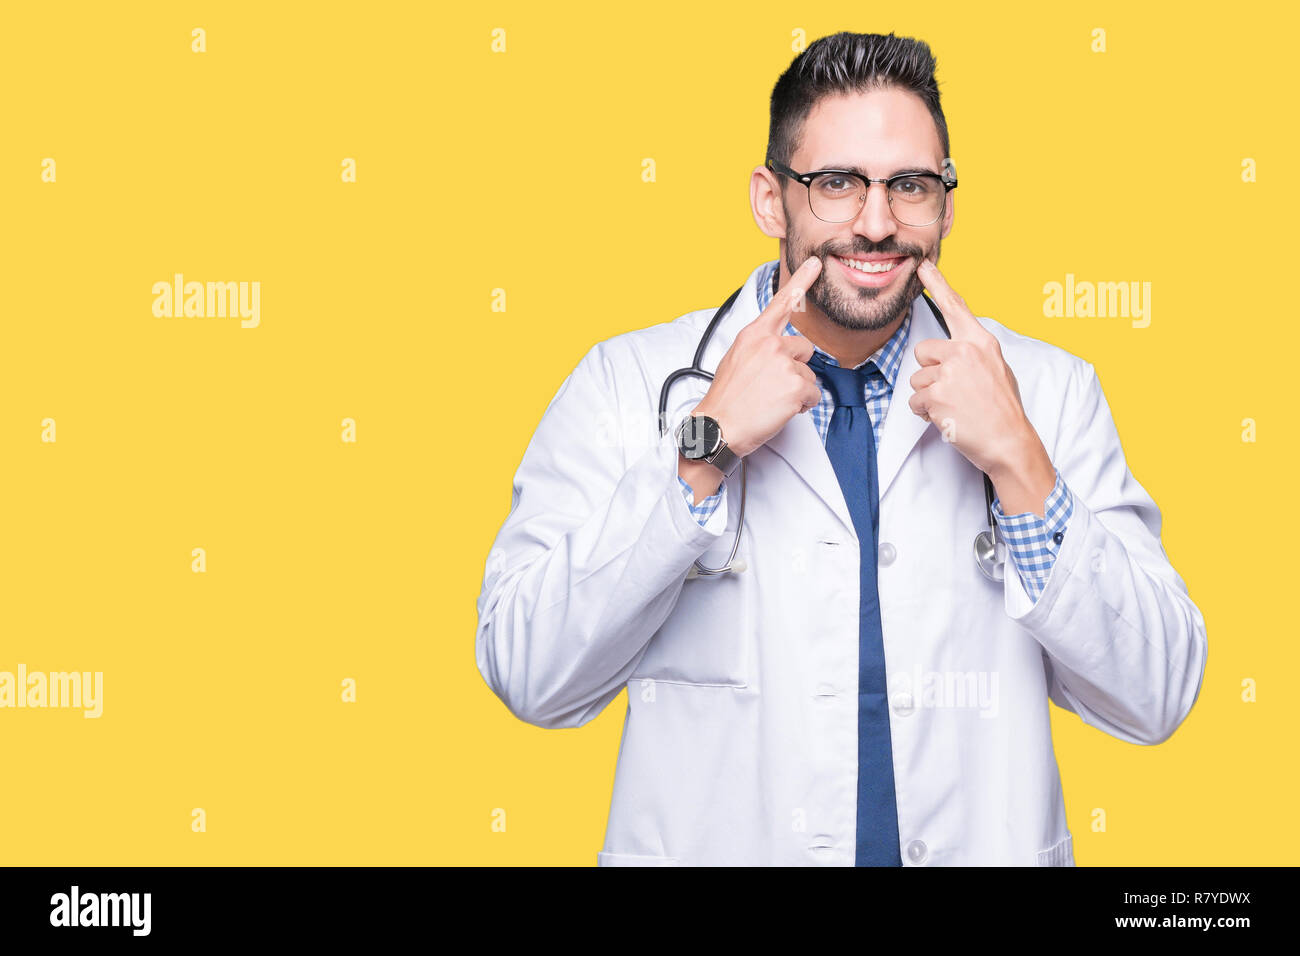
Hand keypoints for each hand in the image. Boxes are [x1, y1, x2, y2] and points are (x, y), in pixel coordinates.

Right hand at [690, 256, 824, 458]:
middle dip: (795, 368)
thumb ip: (759, 349)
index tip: (816, 263)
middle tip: (771, 387)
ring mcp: (784, 364)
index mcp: (753, 335)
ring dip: (796, 391)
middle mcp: (770, 344)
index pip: (781, 303)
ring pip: (809, 375)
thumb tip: (779, 354)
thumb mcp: (736, 361)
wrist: (718, 428)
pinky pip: (813, 396)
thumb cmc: (725, 400)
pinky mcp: (796, 387)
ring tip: (770, 401)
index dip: (802, 281)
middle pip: (804, 349)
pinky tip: (779, 411)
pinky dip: (802, 407)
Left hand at [908, 259, 1048, 488]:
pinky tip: (949, 418)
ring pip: (917, 380)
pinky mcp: (937, 394)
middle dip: (930, 373)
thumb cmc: (1003, 410)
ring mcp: (950, 372)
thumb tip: (952, 353)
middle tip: (954, 392)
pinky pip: (916, 402)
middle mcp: (965, 352)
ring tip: (955, 408)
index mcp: (981, 343)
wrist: (1010, 441)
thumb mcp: (996, 370)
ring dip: (929, 397)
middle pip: (922, 351)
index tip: (922, 266)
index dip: (937, 285)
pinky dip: (926, 413)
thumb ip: (973, 356)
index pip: (956, 308)